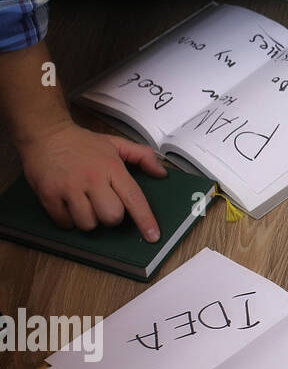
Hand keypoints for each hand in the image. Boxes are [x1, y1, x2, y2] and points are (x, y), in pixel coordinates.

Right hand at [17, 118, 166, 239]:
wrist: (46, 134)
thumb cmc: (81, 143)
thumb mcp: (116, 143)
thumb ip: (142, 156)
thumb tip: (161, 173)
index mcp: (112, 168)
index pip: (134, 198)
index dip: (145, 220)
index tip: (153, 235)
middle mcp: (92, 179)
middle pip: (111, 217)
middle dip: (111, 217)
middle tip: (104, 204)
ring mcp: (69, 188)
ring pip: (88, 223)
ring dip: (88, 219)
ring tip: (84, 203)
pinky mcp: (49, 195)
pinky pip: (65, 222)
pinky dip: (68, 220)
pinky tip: (69, 205)